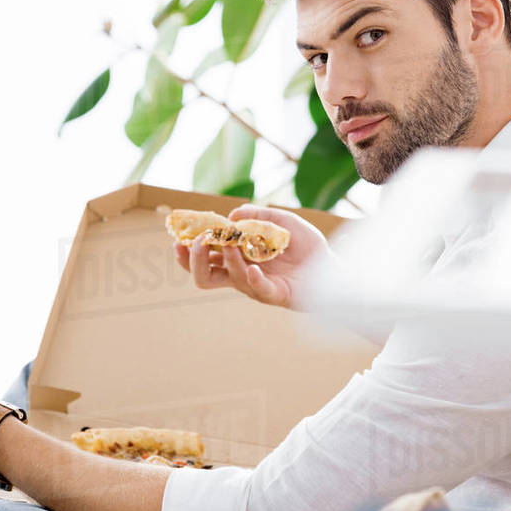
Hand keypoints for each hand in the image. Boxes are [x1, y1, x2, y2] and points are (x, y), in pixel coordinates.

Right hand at [173, 205, 332, 309]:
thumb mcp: (282, 221)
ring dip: (226, 261)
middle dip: (194, 261)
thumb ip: (258, 215)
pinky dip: (252, 277)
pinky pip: (257, 289)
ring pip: (228, 280)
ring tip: (231, 245)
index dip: (186, 252)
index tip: (177, 238)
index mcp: (238, 259)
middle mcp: (241, 275)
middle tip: (197, 243)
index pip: (204, 259)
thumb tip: (231, 216)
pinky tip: (253, 267)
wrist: (334, 266)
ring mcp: (256, 286)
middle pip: (203, 277)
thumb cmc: (307, 247)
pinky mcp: (275, 295)